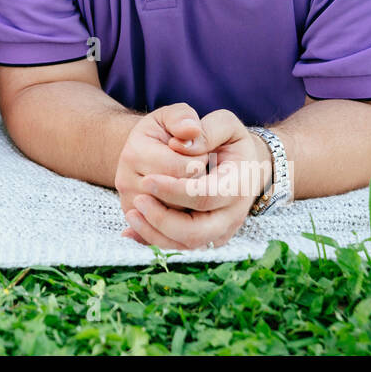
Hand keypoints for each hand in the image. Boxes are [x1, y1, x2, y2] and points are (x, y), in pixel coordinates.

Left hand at [121, 104, 270, 249]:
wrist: (239, 164)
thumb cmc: (227, 142)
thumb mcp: (225, 124)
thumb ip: (206, 128)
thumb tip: (182, 141)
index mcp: (237, 184)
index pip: (203, 196)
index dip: (174, 190)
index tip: (148, 178)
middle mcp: (230, 214)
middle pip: (194, 231)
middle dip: (162, 218)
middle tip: (138, 200)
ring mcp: (218, 230)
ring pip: (185, 245)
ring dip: (154, 233)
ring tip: (133, 212)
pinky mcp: (204, 238)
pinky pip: (177, 247)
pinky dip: (153, 241)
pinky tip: (130, 231)